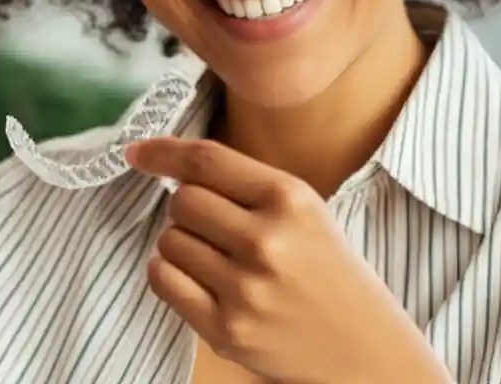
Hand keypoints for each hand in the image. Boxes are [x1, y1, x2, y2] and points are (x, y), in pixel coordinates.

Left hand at [126, 138, 450, 383]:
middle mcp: (267, 241)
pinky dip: (169, 273)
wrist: (364, 348)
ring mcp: (244, 289)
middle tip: (212, 226)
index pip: (205, 161)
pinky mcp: (226, 330)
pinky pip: (163, 280)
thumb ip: (243, 186)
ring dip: (181, 244)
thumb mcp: (304, 212)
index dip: (162, 152)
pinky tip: (195, 278)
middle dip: (187, 208)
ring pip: (169, 240)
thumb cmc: (326, 271)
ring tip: (215, 258)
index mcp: (290, 199)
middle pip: (182, 201)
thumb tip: (162, 162)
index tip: (136, 152)